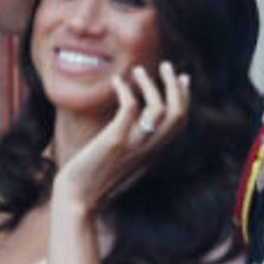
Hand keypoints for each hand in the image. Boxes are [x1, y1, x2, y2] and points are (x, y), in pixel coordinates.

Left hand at [51, 62, 189, 208]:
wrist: (79, 198)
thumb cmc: (95, 180)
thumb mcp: (124, 161)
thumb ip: (135, 144)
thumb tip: (133, 123)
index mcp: (154, 152)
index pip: (180, 121)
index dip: (184, 97)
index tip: (182, 77)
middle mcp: (149, 148)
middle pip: (177, 112)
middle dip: (174, 85)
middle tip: (165, 65)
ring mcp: (133, 145)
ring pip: (158, 108)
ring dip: (150, 84)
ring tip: (137, 70)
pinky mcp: (115, 141)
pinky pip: (130, 108)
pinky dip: (125, 90)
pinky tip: (116, 82)